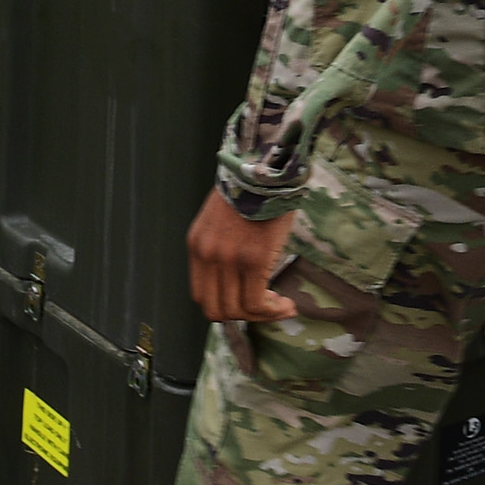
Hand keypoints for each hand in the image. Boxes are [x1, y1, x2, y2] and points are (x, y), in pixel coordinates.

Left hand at [187, 189, 297, 322]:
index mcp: (198, 245)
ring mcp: (228, 259)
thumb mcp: (222, 220)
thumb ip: (222, 247)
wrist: (266, 168)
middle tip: (265, 310)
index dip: (224, 307)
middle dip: (243, 316)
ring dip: (263, 315)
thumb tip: (238, 280)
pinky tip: (286, 304)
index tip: (247, 304)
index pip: (201, 295)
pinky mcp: (253, 260)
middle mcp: (207, 255)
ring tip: (282, 307)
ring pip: (239, 310)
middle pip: (216, 309)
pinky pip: (257, 302)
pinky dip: (272, 310)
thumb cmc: (252, 191)